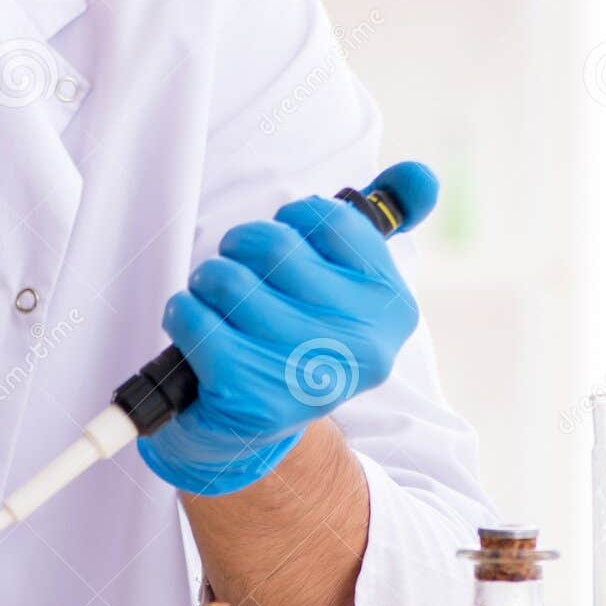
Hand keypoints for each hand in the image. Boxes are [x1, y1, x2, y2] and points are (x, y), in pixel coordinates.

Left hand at [137, 183, 427, 496]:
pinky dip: (183, 317)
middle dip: (239, 250)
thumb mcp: (344, 283)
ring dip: (207, 285)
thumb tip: (422, 173)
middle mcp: (361, 345)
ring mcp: (305, 374)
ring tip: (217, 309)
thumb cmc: (289, 338)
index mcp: (391, 307)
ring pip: (225, 279)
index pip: (324, 217)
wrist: (245, 433)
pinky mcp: (249, 397)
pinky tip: (198, 336)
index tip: (286, 256)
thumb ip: (377, 222)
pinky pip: (192, 317)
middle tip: (238, 279)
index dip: (288, 224)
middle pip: (271, 244)